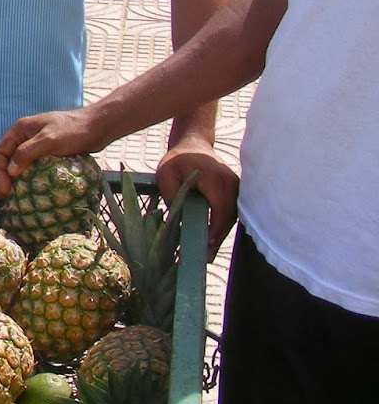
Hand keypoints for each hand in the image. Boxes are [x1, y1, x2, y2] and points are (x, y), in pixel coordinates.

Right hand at [0, 107, 103, 198]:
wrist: (98, 127)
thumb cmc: (74, 131)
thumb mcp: (50, 140)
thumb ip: (28, 153)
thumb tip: (11, 171)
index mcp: (19, 129)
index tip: (4, 191)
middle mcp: (23, 136)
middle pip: (5, 158)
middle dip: (2, 177)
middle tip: (4, 198)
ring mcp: (34, 144)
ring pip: (16, 163)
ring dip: (13, 179)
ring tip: (13, 197)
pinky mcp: (45, 153)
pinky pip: (29, 166)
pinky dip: (26, 178)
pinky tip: (29, 190)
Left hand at [155, 137, 237, 260]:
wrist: (194, 144)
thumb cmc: (177, 159)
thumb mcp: (166, 174)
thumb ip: (171, 194)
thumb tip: (175, 219)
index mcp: (217, 181)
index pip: (220, 212)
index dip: (214, 232)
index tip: (204, 247)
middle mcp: (233, 185)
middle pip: (228, 218)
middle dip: (217, 239)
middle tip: (204, 259)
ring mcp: (237, 188)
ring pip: (231, 218)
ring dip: (220, 235)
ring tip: (207, 254)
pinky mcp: (235, 192)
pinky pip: (230, 212)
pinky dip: (221, 226)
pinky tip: (211, 240)